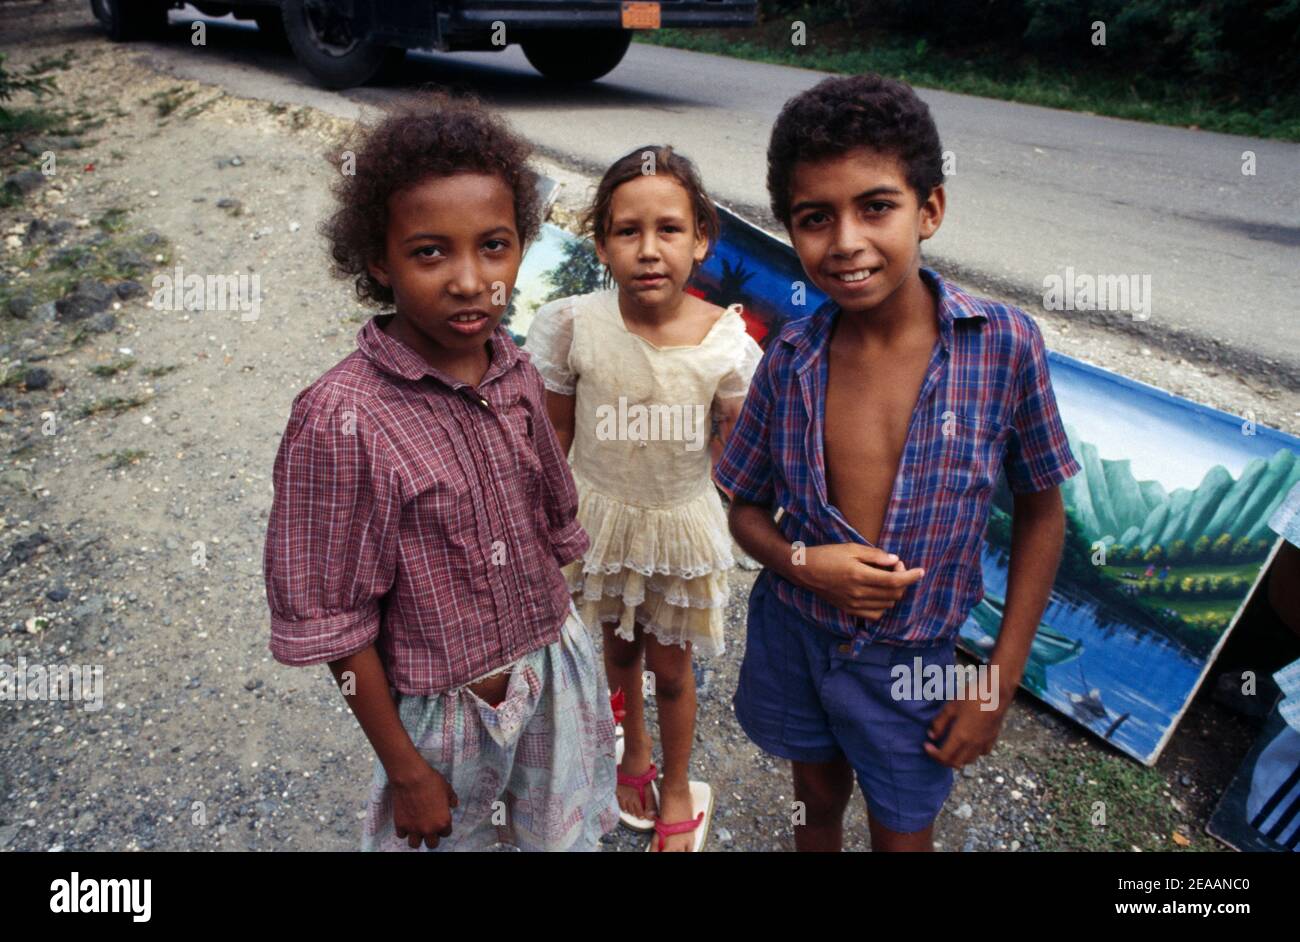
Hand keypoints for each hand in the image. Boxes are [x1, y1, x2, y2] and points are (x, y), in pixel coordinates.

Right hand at [389, 759, 457, 848]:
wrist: (411, 776)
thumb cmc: (431, 781)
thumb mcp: (447, 788)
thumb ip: (452, 799)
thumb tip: (453, 804)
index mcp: (443, 822)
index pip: (446, 833)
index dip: (443, 827)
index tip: (439, 820)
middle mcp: (429, 829)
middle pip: (432, 844)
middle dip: (431, 837)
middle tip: (429, 828)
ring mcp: (413, 828)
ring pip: (415, 844)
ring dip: (416, 837)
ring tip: (416, 828)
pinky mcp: (400, 824)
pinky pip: (402, 835)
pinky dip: (403, 830)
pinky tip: (406, 821)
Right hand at [797, 543, 924, 620]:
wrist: (805, 571)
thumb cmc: (828, 555)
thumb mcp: (851, 548)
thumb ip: (875, 555)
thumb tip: (895, 560)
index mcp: (860, 575)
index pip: (894, 580)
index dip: (911, 576)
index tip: (921, 571)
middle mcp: (858, 593)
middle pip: (894, 594)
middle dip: (902, 581)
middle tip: (895, 567)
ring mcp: (854, 604)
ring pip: (887, 604)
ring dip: (893, 592)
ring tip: (886, 578)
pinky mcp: (850, 610)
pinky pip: (876, 614)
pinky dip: (883, 604)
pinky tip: (878, 593)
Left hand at [923, 697, 1006, 768]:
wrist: (996, 693)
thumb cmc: (972, 696)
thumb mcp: (951, 707)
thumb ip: (939, 723)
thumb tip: (932, 736)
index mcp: (960, 737)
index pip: (944, 756)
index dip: (932, 754)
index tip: (926, 746)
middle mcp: (973, 744)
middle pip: (955, 763)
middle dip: (943, 760)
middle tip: (936, 750)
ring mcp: (984, 743)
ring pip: (969, 761)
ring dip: (957, 758)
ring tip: (950, 748)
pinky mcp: (992, 739)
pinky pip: (981, 753)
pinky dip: (972, 753)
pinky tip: (968, 744)